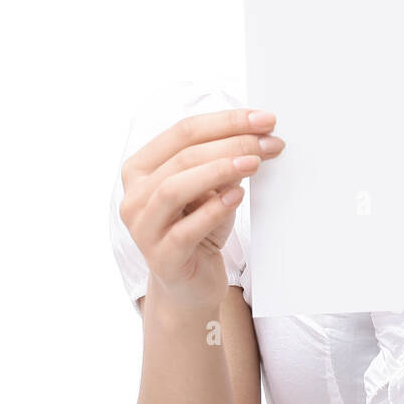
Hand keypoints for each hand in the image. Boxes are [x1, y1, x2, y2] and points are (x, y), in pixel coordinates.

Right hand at [119, 107, 284, 311]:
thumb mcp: (210, 189)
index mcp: (141, 168)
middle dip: (232, 144)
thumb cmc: (200, 228)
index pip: (183, 132)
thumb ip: (222, 162)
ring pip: (176, 188)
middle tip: (269, 143)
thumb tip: (259, 136)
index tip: (264, 119)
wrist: (191, 284)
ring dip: (219, 170)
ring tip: (254, 164)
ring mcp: (143, 227)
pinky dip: (213, 209)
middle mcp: (134, 195)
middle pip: (183, 156)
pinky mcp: (162, 257)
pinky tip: (237, 197)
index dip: (226, 121)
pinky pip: (186, 229)